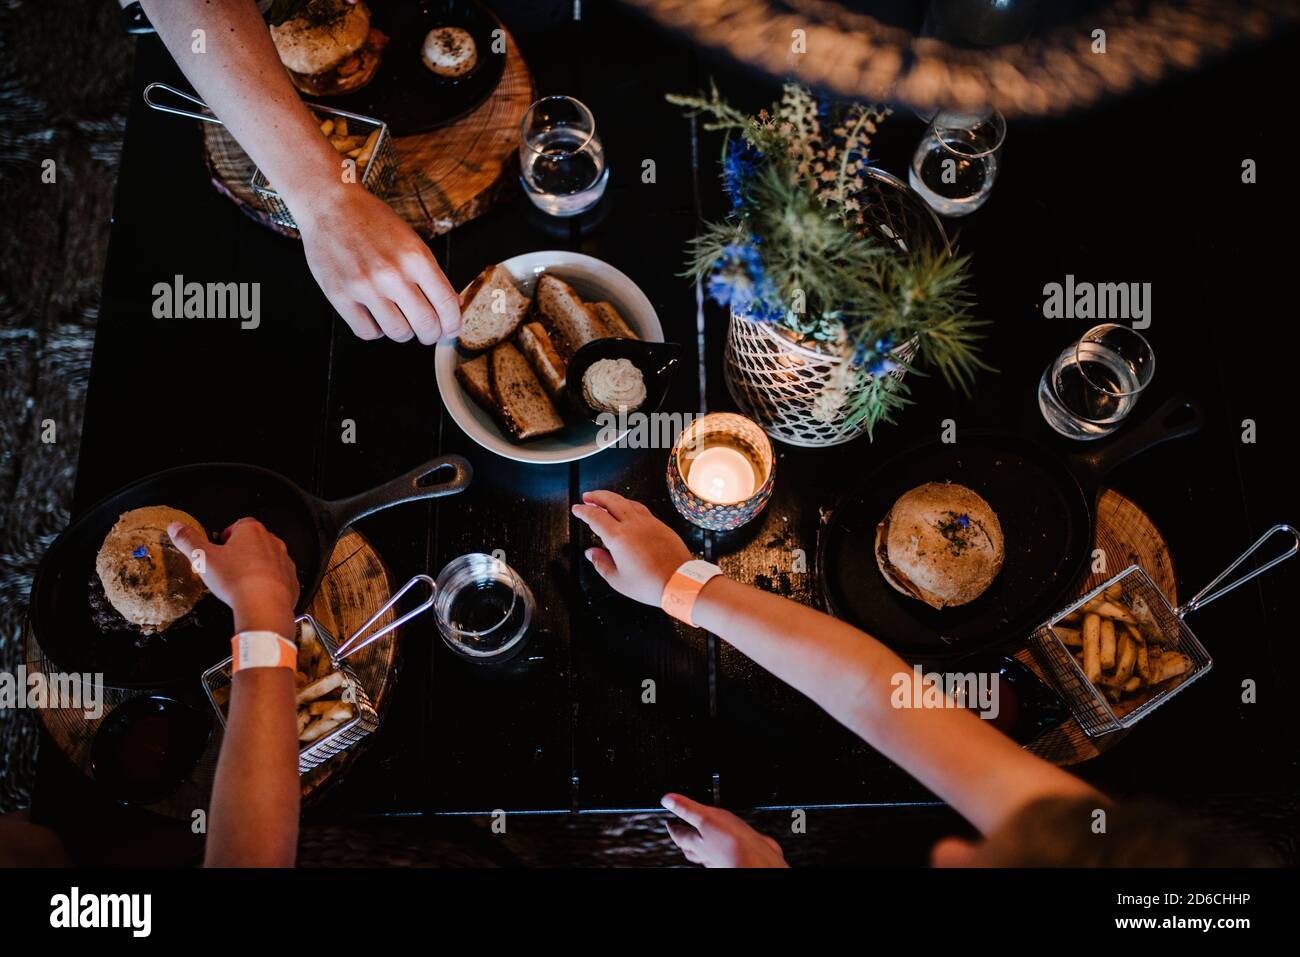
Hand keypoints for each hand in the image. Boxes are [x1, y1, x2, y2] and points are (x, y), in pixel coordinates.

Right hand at [168, 517, 298, 637]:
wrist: (264, 605)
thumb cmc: (237, 580)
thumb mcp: (203, 558)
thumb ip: (188, 540)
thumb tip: (176, 528)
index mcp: (251, 531)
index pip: (239, 524)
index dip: (227, 535)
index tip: (219, 546)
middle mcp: (272, 542)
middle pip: (254, 540)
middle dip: (241, 550)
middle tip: (227, 565)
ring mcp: (284, 560)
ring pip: (268, 558)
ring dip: (256, 566)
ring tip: (240, 580)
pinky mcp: (290, 579)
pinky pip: (278, 577)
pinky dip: (268, 582)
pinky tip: (255, 592)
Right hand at [294, 184, 460, 344]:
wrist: (330, 205)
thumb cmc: (373, 222)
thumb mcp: (411, 241)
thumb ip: (432, 275)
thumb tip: (453, 306)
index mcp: (415, 257)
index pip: (446, 304)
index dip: (452, 324)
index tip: (450, 329)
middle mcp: (392, 274)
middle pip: (425, 325)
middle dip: (431, 334)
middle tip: (427, 331)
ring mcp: (364, 286)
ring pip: (398, 333)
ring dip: (403, 332)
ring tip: (398, 318)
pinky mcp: (340, 295)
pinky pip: (367, 332)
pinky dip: (375, 330)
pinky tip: (375, 316)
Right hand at [571, 491, 691, 605]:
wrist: (680, 581)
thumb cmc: (651, 583)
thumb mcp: (618, 580)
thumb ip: (601, 564)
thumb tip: (592, 554)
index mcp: (618, 537)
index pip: (595, 517)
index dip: (583, 511)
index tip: (577, 509)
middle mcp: (633, 525)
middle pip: (611, 501)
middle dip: (596, 496)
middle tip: (588, 497)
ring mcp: (648, 522)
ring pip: (627, 501)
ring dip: (613, 497)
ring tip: (605, 499)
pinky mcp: (660, 525)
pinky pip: (641, 508)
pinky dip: (629, 504)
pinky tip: (628, 508)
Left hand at [661, 793, 787, 867]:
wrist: (757, 861)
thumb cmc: (732, 845)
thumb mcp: (705, 818)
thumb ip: (687, 808)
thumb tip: (667, 800)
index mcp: (696, 842)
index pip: (679, 835)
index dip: (673, 826)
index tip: (669, 820)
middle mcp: (708, 852)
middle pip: (691, 847)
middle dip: (686, 838)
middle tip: (681, 829)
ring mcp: (723, 855)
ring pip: (708, 850)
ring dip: (706, 842)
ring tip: (705, 834)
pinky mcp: (740, 854)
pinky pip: (729, 849)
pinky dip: (728, 843)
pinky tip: (733, 838)